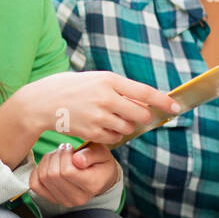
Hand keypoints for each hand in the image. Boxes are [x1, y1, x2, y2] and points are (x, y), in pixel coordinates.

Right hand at [19, 71, 181, 145]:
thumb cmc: (72, 88)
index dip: (163, 101)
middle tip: (140, 116)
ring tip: (110, 117)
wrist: (42, 102)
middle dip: (144, 118)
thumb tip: (146, 103)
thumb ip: (120, 89)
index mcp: (108, 80)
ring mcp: (98, 116)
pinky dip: (112, 134)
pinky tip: (100, 125)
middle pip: (140, 115)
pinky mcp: (91, 131)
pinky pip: (113, 138)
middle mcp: (105, 97)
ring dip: (125, 126)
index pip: (144, 92)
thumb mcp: (96, 79)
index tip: (176, 107)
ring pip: (127, 128)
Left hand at [29, 142, 120, 207]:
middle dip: (56, 156)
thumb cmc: (100, 162)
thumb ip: (91, 155)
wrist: (100, 178)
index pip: (67, 171)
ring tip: (58, 156)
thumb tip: (77, 160)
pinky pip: (34, 184)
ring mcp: (64, 201)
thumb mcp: (101, 153)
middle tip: (64, 150)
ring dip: (47, 161)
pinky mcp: (52, 199)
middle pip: (52, 174)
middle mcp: (78, 198)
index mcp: (92, 185)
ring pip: (42, 177)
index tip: (71, 148)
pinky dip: (38, 170)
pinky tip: (49, 165)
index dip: (65, 155)